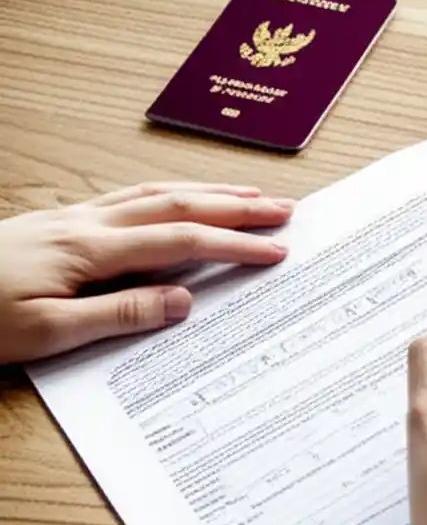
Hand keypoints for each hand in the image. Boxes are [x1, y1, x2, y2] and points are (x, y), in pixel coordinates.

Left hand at [0, 182, 293, 363]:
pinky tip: (176, 197)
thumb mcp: (45, 333)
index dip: (234, 244)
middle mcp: (85, 224)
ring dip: (205, 190)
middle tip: (283, 207)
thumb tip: (182, 302)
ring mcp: (69, 217)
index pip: (180, 242)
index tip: (275, 250)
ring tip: (246, 192)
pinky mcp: (55, 221)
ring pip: (153, 193)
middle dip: (234, 205)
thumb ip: (118, 315)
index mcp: (89, 250)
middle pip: (176, 204)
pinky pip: (126, 196)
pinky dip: (166, 192)